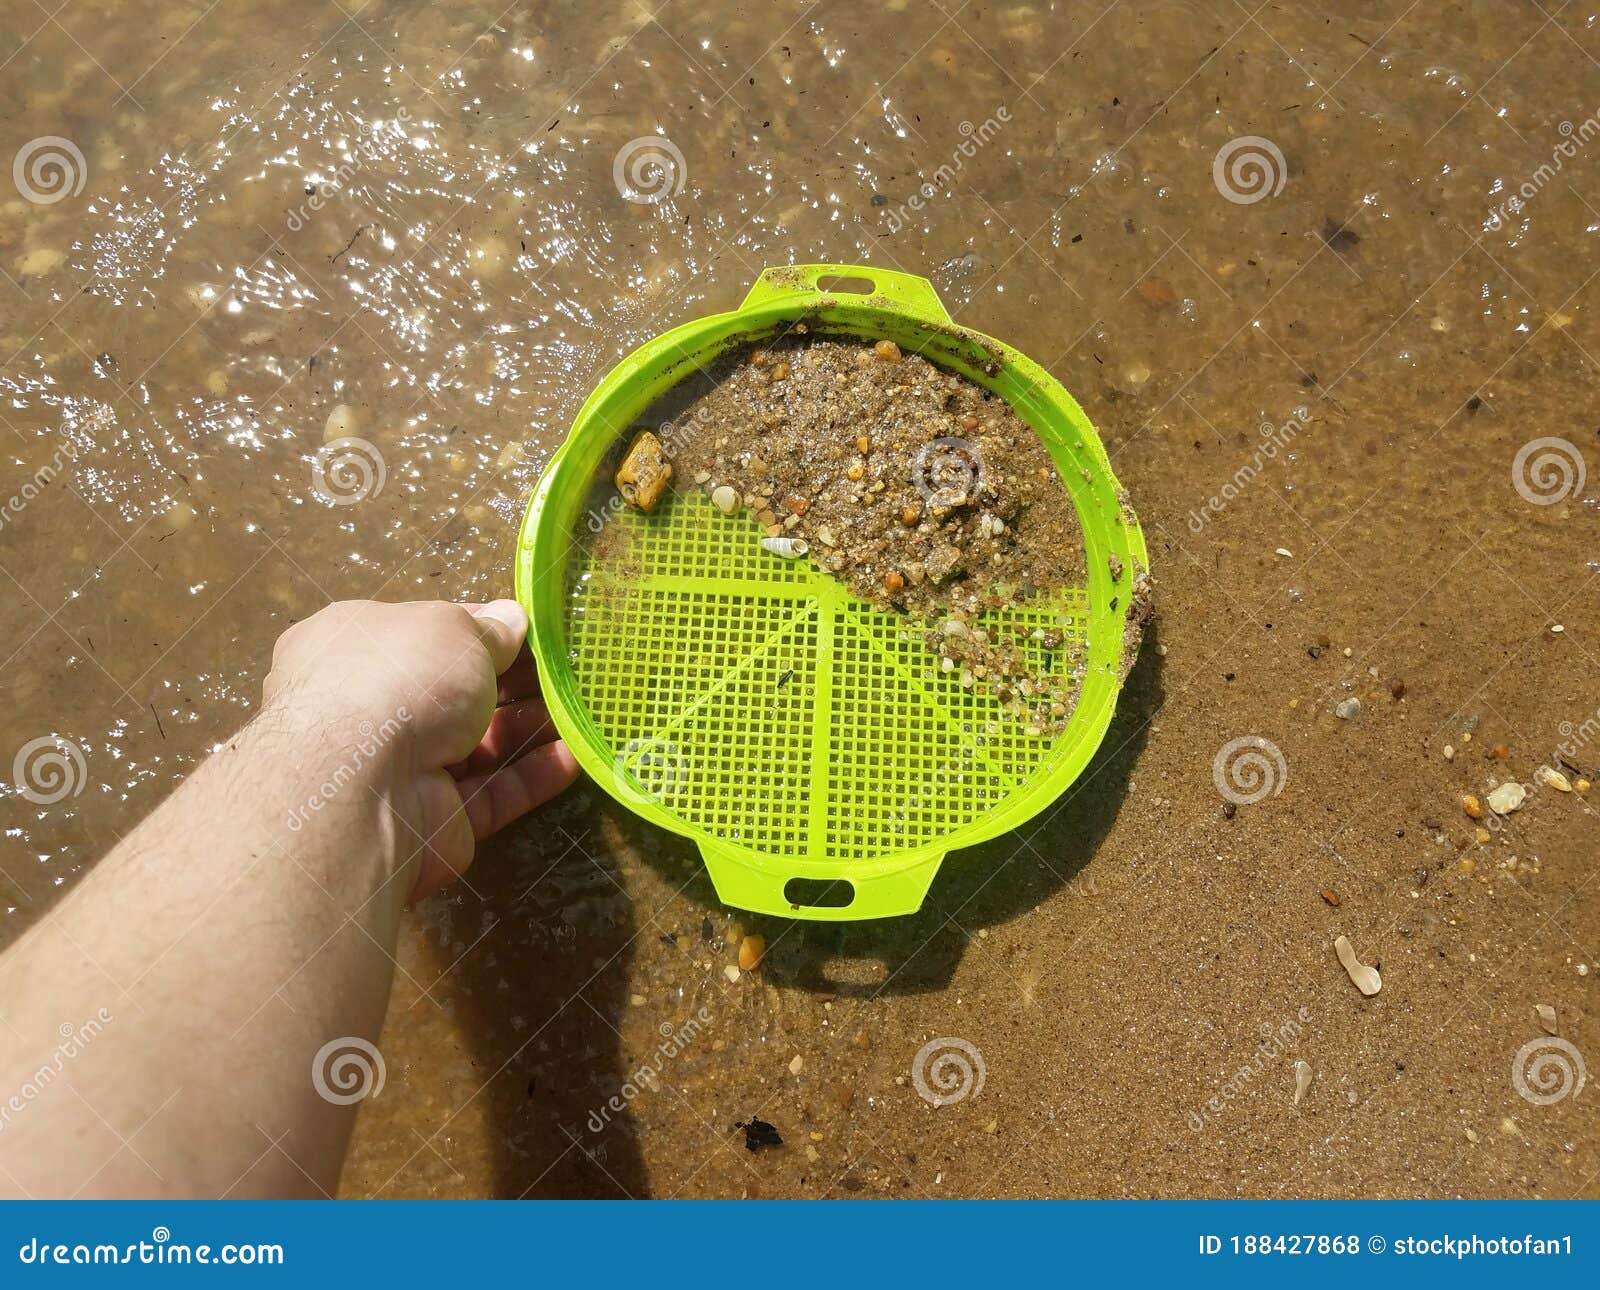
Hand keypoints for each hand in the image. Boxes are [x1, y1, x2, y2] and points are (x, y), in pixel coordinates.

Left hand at [262, 599, 579, 900]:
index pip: (427, 632)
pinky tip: (575, 757)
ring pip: (477, 743)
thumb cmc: (401, 678)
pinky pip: (490, 792)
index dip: (482, 628)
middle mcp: (371, 705)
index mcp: (357, 645)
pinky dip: (532, 775)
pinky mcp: (432, 818)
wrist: (363, 784)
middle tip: (567, 671)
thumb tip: (511, 619)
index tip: (532, 630)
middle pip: (455, 690)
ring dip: (530, 726)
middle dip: (514, 681)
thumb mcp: (452, 630)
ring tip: (583, 710)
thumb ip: (488, 629)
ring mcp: (399, 767)